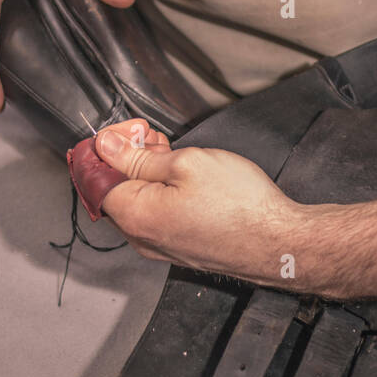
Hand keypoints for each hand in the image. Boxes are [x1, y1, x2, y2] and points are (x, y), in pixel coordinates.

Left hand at [94, 118, 310, 284]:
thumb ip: (139, 157)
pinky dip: (161, 188)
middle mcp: (142, 237)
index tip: (127, 130)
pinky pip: (156, 213)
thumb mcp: (186, 163)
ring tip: (173, 151)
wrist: (280, 243)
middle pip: (115, 188)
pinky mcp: (180, 245)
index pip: (95, 176)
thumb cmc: (241, 206)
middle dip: (127, 155)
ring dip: (146, 170)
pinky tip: (182, 173)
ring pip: (138, 199)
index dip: (107, 146)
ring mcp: (161, 245)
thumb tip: (107, 147)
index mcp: (136, 216)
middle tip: (152, 135)